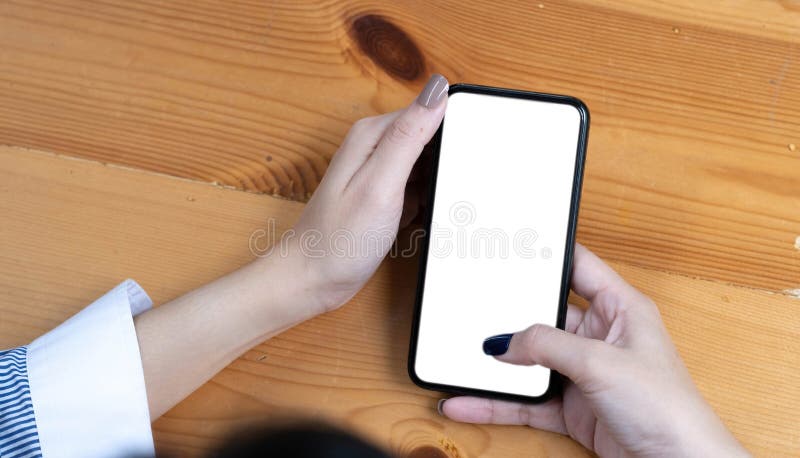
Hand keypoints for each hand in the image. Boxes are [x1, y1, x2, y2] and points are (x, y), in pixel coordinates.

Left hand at [292, 74, 448, 312]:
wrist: (313, 279)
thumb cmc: (339, 238)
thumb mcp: (381, 183)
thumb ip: (409, 135)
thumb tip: (437, 91)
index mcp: (372, 134)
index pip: (428, 110)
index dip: (449, 134)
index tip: (453, 161)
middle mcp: (373, 148)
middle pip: (429, 139)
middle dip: (440, 166)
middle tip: (428, 195)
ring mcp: (377, 173)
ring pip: (426, 167)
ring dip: (431, 188)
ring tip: (414, 211)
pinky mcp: (381, 196)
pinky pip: (418, 191)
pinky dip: (422, 205)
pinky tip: (410, 220)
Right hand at [440, 244, 749, 456]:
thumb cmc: (667, 409)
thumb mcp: (600, 362)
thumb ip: (547, 345)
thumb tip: (504, 342)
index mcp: (620, 308)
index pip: (579, 266)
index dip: (547, 254)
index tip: (511, 245)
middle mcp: (600, 336)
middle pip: (544, 316)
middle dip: (509, 315)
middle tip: (472, 305)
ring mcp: (584, 373)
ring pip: (530, 361)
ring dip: (498, 365)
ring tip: (461, 359)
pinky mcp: (573, 407)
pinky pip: (527, 400)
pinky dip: (498, 402)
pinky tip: (469, 402)